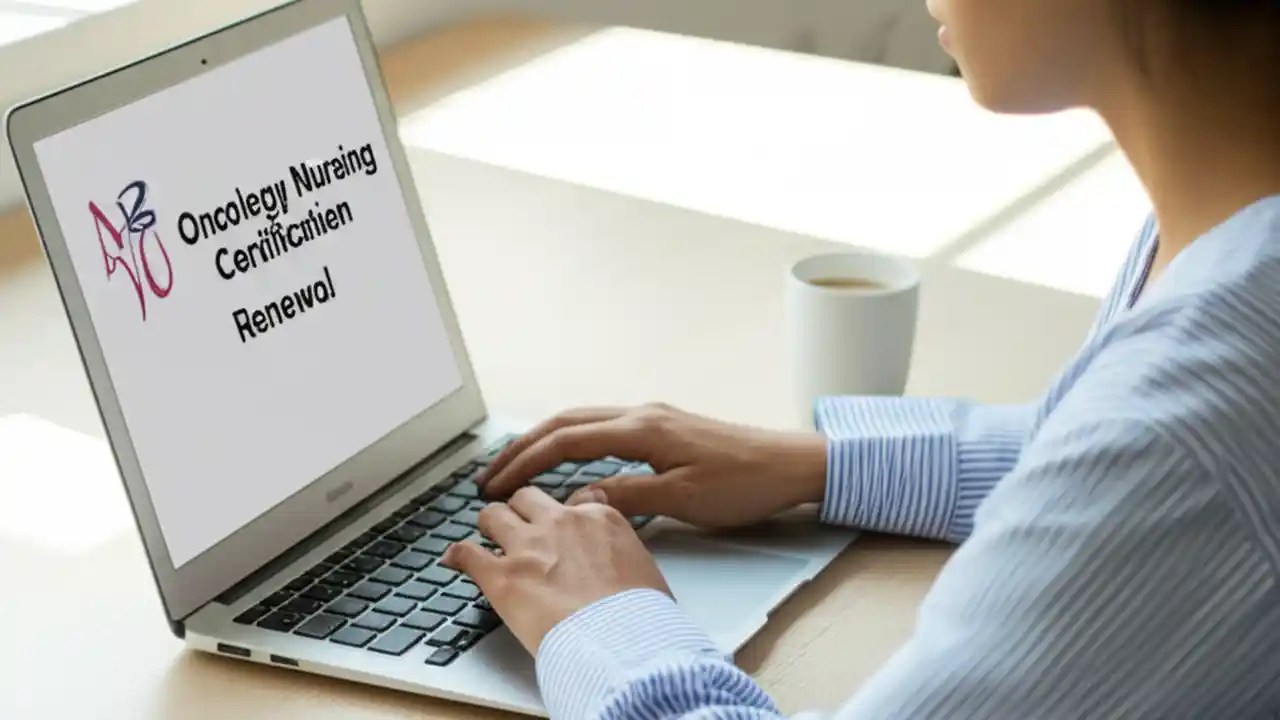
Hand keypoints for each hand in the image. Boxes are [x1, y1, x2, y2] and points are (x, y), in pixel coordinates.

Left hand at [442, 487, 668, 653]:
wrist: (621, 641)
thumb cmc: (640, 617)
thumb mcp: (646, 571)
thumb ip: (624, 555)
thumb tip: (622, 569)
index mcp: (599, 519)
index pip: (573, 501)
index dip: (562, 516)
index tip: (559, 526)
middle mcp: (560, 523)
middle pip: (526, 498)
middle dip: (521, 512)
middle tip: (520, 530)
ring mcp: (527, 546)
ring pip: (492, 514)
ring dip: (489, 526)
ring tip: (488, 539)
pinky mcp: (501, 576)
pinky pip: (467, 552)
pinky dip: (458, 555)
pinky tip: (454, 559)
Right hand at [481, 403, 827, 528]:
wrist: (790, 465)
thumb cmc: (744, 484)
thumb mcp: (683, 501)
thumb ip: (626, 497)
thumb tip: (577, 501)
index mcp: (642, 429)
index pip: (566, 441)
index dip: (525, 462)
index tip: (494, 485)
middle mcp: (642, 414)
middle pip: (565, 421)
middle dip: (522, 446)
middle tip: (489, 475)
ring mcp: (653, 416)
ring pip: (582, 420)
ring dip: (545, 441)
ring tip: (515, 467)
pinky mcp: (663, 426)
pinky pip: (603, 427)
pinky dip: (572, 441)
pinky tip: (565, 460)